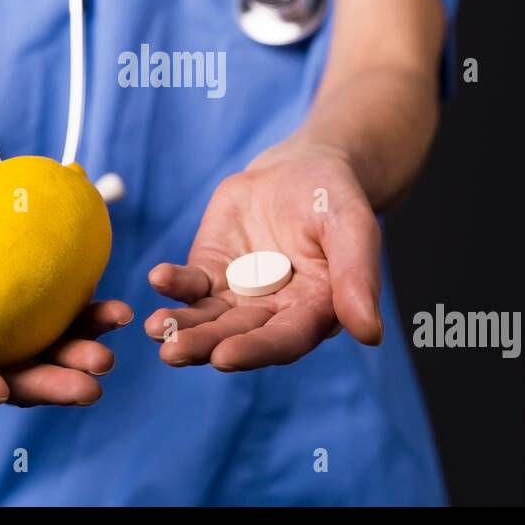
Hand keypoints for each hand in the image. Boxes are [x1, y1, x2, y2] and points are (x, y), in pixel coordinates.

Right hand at [0, 207, 131, 406]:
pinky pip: (76, 320)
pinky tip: (120, 312)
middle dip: (54, 386)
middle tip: (90, 386)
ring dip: (83, 356)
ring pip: (55, 355)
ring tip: (109, 354)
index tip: (1, 389)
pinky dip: (97, 318)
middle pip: (20, 379)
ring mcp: (25, 337)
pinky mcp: (51, 313)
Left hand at [143, 142, 383, 370]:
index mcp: (313, 313)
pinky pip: (189, 284)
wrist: (302, 168)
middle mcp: (273, 314)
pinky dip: (172, 284)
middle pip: (237, 336)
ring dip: (181, 326)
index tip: (224, 357)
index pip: (283, 339)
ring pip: (207, 319)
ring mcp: (238, 295)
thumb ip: (357, 278)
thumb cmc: (336, 200)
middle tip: (172, 352)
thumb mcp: (353, 229)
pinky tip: (158, 278)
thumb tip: (370, 334)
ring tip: (153, 328)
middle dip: (204, 345)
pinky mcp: (212, 271)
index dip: (255, 349)